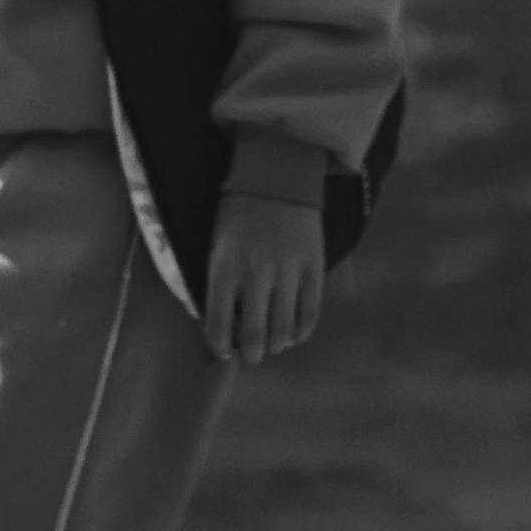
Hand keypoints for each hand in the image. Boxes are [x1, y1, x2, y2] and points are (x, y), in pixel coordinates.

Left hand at [203, 187, 327, 366]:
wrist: (276, 174)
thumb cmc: (238, 214)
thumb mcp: (217, 246)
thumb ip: (220, 285)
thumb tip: (223, 326)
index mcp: (224, 268)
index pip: (218, 326)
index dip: (221, 347)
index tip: (224, 351)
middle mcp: (255, 274)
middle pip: (254, 336)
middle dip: (251, 355)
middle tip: (251, 356)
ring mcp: (287, 271)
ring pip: (283, 330)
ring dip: (276, 345)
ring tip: (273, 344)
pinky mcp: (313, 266)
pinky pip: (310, 313)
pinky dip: (302, 331)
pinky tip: (295, 333)